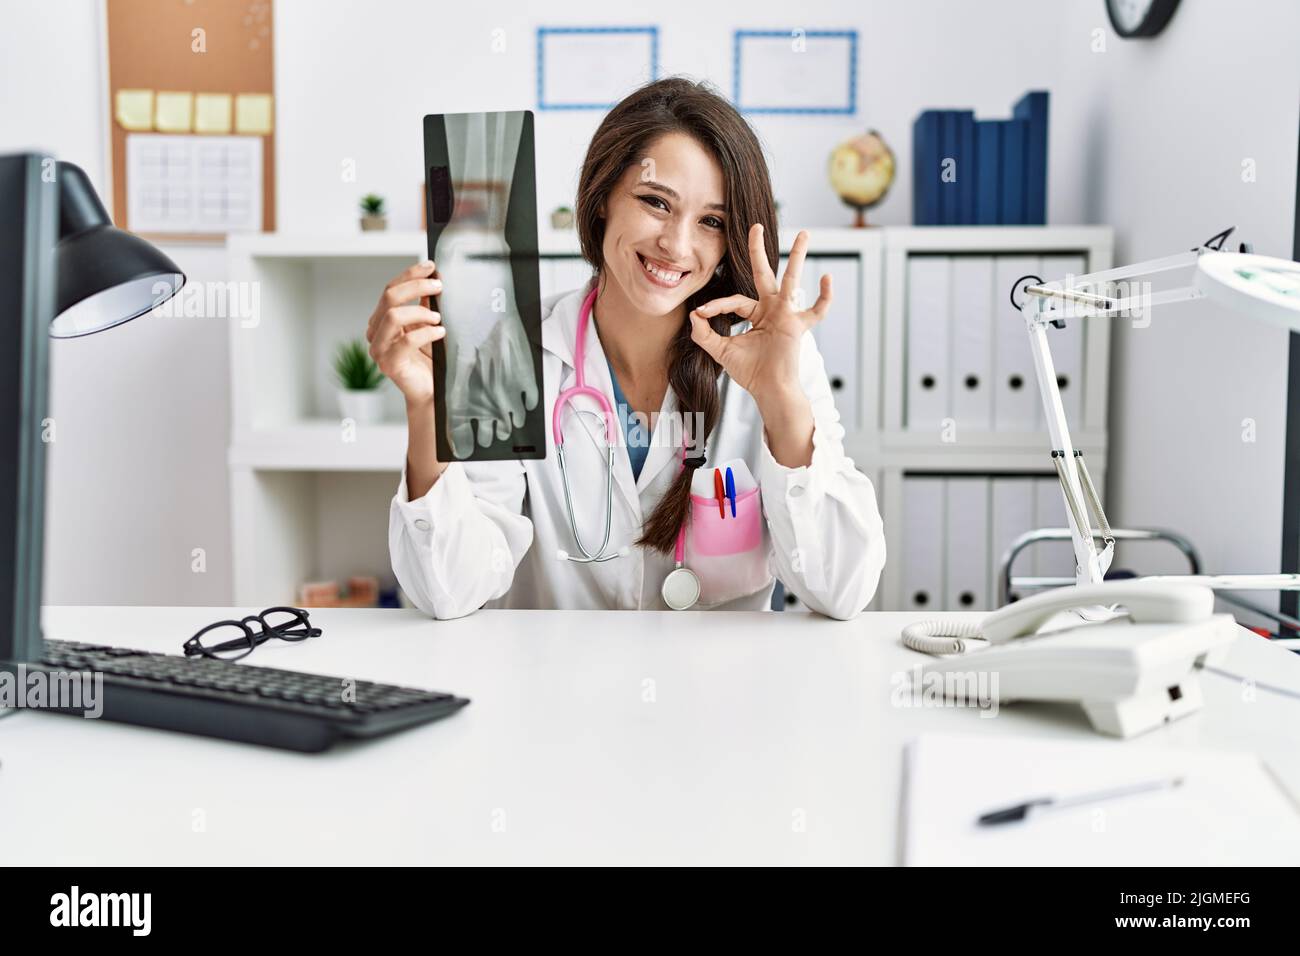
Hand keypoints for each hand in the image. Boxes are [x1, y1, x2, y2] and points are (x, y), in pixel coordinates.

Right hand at [366, 260, 444, 405]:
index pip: (391, 289)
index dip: (410, 274)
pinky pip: (405, 342)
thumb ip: (427, 306)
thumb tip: (434, 279)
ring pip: (392, 315)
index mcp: (382, 320)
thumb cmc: (430, 361)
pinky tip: (440, 333)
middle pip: (389, 297)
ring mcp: (379, 348)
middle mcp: (376, 332)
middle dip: (415, 286)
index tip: (430, 265)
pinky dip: (426, 333)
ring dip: (419, 311)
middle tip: (439, 286)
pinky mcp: (389, 364)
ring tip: (438, 318)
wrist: (432, 392)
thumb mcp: (429, 326)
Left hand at [687, 226, 829, 405]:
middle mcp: (771, 308)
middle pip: (763, 273)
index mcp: (755, 313)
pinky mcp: (797, 325)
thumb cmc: (749, 372)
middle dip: (758, 250)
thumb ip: (704, 334)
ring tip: (804, 234)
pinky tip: (827, 278)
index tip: (701, 313)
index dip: (716, 305)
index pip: (734, 300)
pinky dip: (824, 297)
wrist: (767, 389)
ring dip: (797, 256)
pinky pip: (816, 310)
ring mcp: (786, 314)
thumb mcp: (721, 351)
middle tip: (755, 226)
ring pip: (791, 280)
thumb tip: (693, 314)